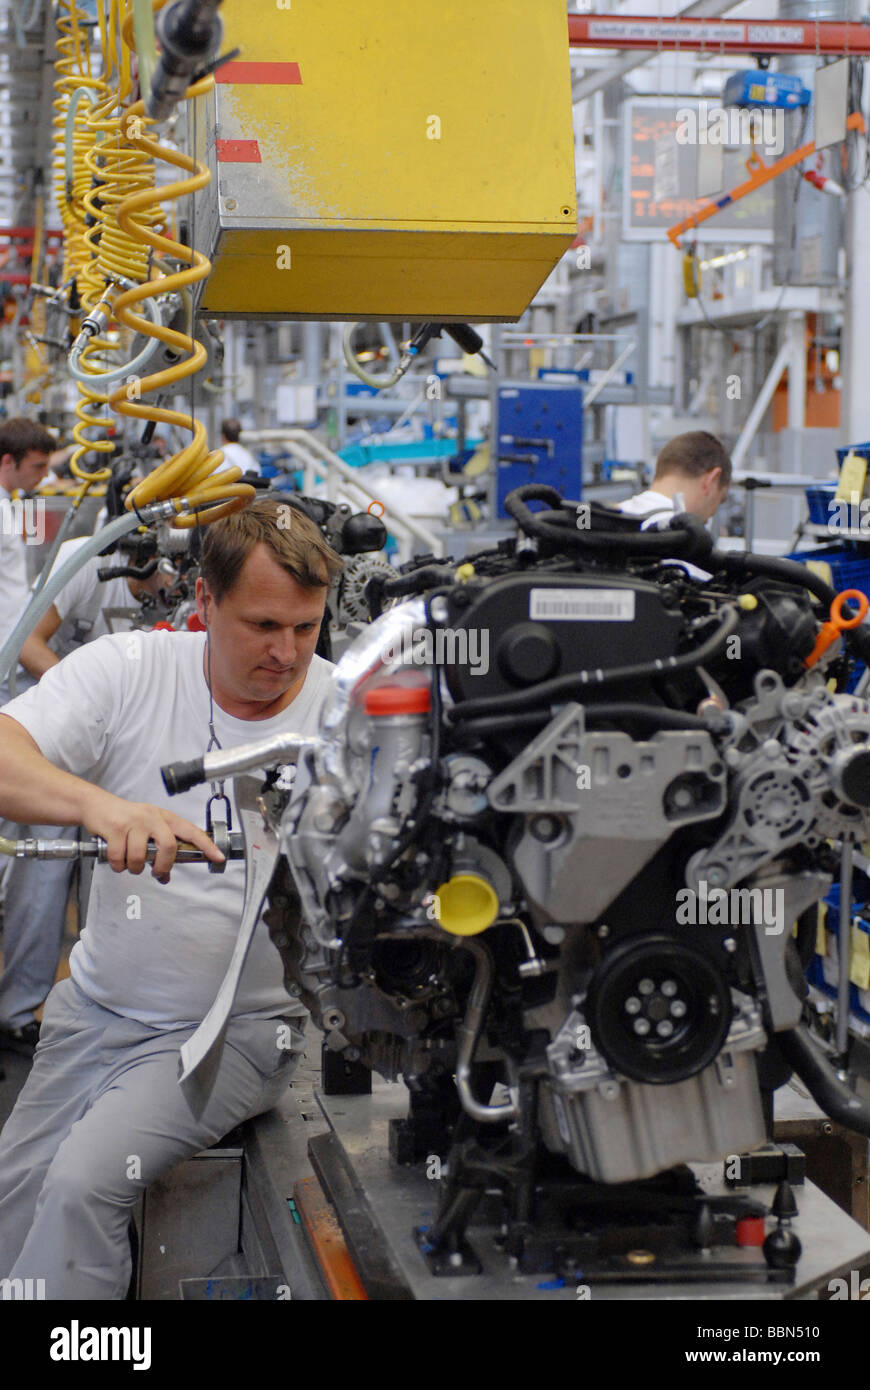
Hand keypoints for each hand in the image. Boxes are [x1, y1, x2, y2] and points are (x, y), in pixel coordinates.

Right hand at [81, 790, 224, 881]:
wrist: (96, 805)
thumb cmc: (125, 818)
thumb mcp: (147, 829)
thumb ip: (158, 850)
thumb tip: (165, 876)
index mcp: (165, 818)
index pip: (191, 831)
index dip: (207, 845)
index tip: (218, 857)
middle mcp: (152, 818)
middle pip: (169, 846)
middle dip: (162, 866)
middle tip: (156, 872)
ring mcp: (134, 822)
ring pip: (139, 856)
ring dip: (133, 867)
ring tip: (128, 863)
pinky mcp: (115, 828)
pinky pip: (119, 857)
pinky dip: (117, 864)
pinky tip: (116, 858)